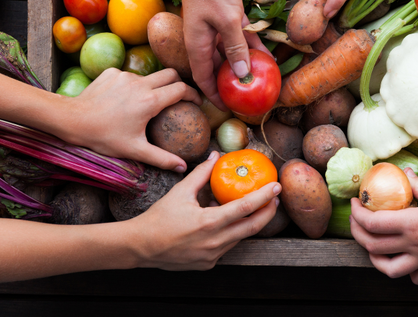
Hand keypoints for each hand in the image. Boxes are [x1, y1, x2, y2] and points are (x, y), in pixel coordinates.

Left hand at [58, 67, 200, 171]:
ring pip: (150, 75)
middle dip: (179, 83)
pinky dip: (133, 85)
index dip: (194, 94)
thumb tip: (183, 167)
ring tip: (150, 101)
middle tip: (180, 97)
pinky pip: (130, 76)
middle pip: (171, 74)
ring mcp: (125, 75)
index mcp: (150, 101)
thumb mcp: (135, 150)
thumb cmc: (103, 137)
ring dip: (155, 85)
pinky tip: (125, 99)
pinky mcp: (112, 72)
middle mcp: (141, 84)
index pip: (182, 89)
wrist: (72, 120)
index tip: (196, 102)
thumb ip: (162, 158)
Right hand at [129, 152, 280, 269]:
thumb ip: (201, 173)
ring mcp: (213, 255)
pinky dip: (231, 233)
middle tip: (275, 199)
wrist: (141, 247)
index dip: (264, 196)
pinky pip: (226, 247)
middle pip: (253, 227)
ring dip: (250, 222)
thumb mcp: (180, 192)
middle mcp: (215, 242)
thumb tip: (216, 155)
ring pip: (240, 237)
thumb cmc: (159, 217)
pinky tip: (227, 223)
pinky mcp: (208, 263)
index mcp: (209, 222)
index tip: (276, 187)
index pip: (245, 207)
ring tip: (254, 208)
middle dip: (268, 212)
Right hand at [177, 0, 269, 109]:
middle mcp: (204, 39)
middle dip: (233, 83)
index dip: (214, 96)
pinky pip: (241, 37)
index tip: (229, 109)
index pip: (203, 79)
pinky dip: (252, 45)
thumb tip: (242, 76)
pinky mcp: (227, 15)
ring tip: (265, 80)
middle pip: (219, 68)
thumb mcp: (227, 20)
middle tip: (251, 97)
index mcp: (197, 44)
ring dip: (247, 65)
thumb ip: (236, 48)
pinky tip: (268, 56)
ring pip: (233, 53)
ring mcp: (216, 27)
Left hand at [350, 169, 417, 282]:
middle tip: (356, 220)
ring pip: (389, 269)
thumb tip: (404, 172)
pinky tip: (409, 260)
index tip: (355, 202)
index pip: (372, 222)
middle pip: (372, 245)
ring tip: (374, 247)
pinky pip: (415, 277)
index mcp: (411, 224)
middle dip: (357, 233)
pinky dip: (407, 271)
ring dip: (375, 259)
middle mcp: (413, 245)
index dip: (357, 213)